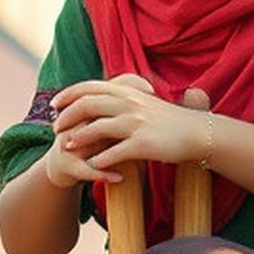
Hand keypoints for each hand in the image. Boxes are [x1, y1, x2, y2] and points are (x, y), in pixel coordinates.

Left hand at [52, 75, 211, 171]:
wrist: (198, 132)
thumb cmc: (172, 120)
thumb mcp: (146, 102)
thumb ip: (125, 98)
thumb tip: (104, 98)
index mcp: (129, 92)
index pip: (90, 87)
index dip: (69, 94)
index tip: (54, 105)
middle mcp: (130, 104)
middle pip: (88, 105)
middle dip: (67, 117)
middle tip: (55, 129)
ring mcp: (136, 124)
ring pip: (97, 128)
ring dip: (78, 138)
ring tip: (67, 147)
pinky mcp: (143, 144)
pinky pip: (114, 153)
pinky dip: (99, 160)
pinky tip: (91, 166)